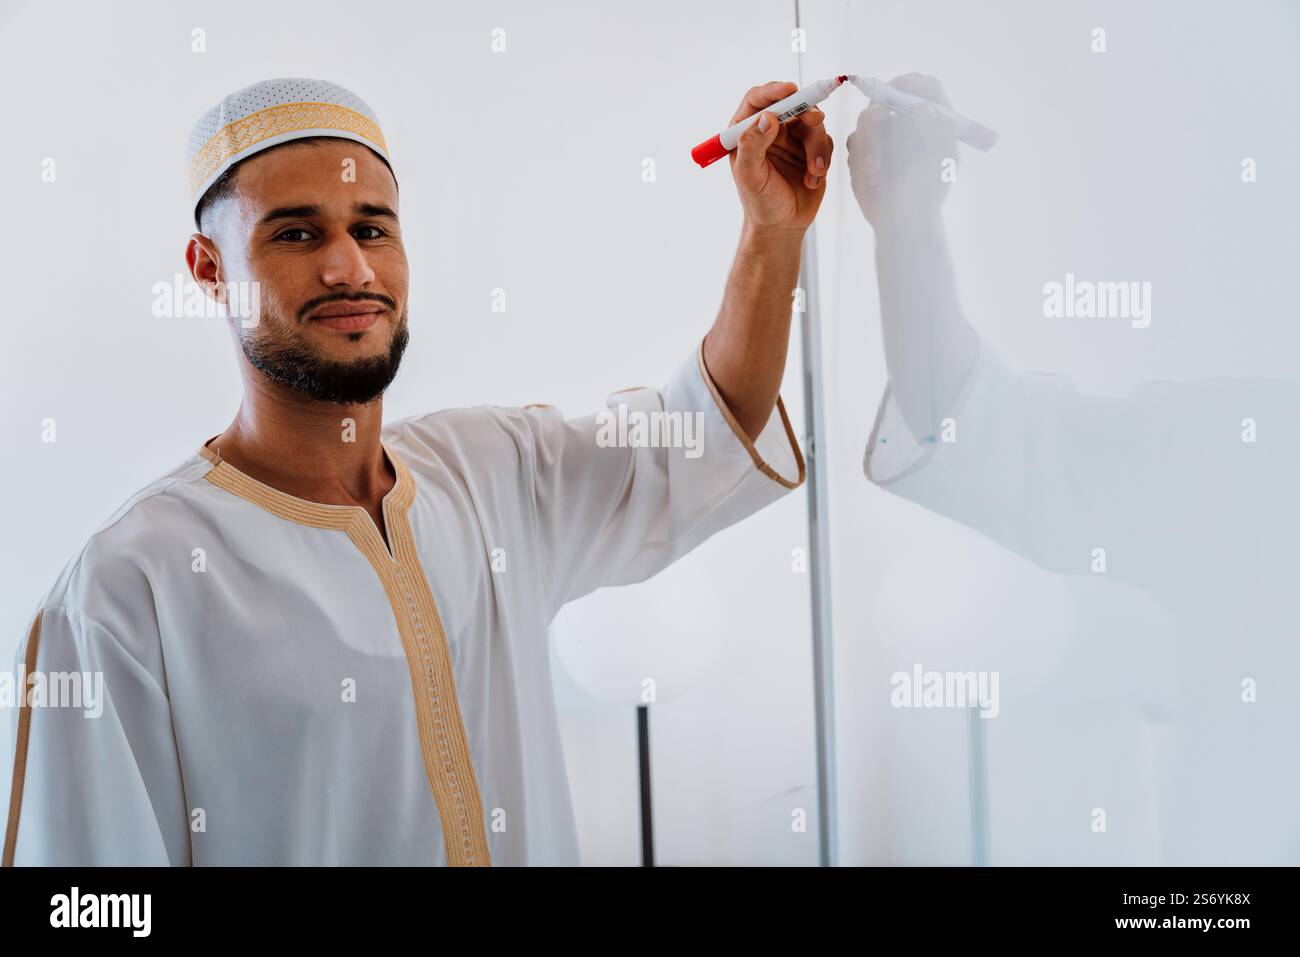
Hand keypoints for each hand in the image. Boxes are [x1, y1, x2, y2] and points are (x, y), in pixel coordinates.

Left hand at [728, 81, 833, 233]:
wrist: (783, 227)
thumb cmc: (760, 203)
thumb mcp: (751, 176)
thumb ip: (753, 146)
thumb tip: (768, 117)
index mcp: (746, 132)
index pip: (758, 100)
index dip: (773, 91)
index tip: (789, 90)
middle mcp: (770, 131)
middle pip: (791, 104)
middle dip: (805, 112)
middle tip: (814, 120)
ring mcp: (792, 139)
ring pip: (813, 123)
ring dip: (816, 147)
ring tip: (813, 172)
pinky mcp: (811, 150)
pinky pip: (825, 141)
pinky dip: (823, 159)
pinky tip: (813, 180)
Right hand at [846, 74, 957, 229]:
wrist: (902, 220)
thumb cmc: (928, 191)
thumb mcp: (941, 163)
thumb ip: (937, 133)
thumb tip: (925, 109)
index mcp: (932, 118)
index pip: (926, 88)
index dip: (914, 83)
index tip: (902, 87)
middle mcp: (906, 119)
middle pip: (891, 93)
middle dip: (883, 104)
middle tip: (881, 115)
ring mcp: (883, 132)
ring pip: (868, 117)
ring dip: (870, 141)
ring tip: (875, 170)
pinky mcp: (863, 147)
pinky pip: (854, 139)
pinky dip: (861, 157)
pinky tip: (871, 177)